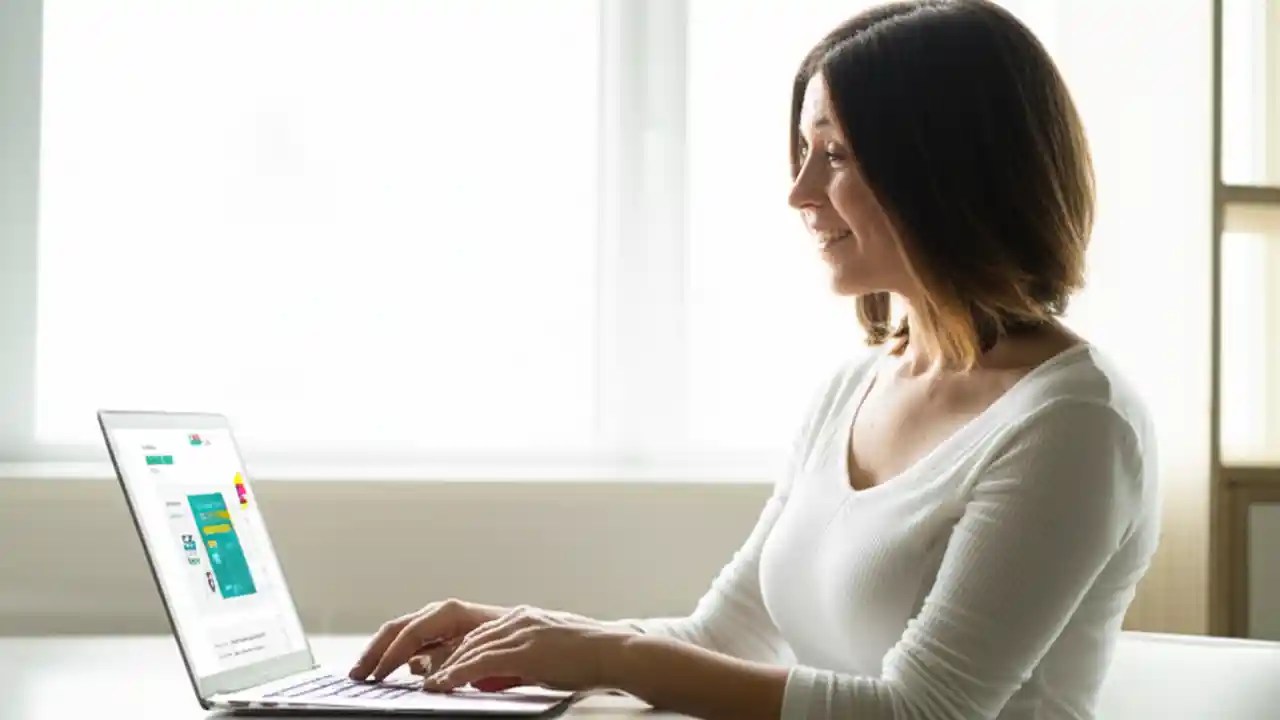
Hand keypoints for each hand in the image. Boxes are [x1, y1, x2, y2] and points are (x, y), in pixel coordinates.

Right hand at [348, 599, 507, 681]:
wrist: (549, 643)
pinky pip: (423, 644)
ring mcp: (449, 626)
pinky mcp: (454, 639)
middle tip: (357, 674)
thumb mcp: (487, 653)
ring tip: (369, 673)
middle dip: (377, 650)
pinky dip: (404, 655)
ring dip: (386, 652)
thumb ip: (452, 658)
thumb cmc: (521, 644)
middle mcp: (447, 615)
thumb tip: (419, 666)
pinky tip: (399, 670)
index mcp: (453, 613)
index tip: (376, 676)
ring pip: (408, 634)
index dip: (391, 654)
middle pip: (401, 628)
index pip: (410, 631)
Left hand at [424, 605, 634, 693]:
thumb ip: (518, 663)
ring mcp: (521, 632)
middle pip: (467, 638)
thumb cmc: (588, 660)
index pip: (478, 633)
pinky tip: (442, 684)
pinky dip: (457, 674)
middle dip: (441, 656)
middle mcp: (517, 620)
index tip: (434, 664)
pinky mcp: (525, 650)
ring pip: (470, 649)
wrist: (614, 653)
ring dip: (444, 668)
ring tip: (427, 684)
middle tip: (422, 674)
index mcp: (522, 619)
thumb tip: (492, 678)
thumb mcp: (546, 657)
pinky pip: (481, 662)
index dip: (454, 650)